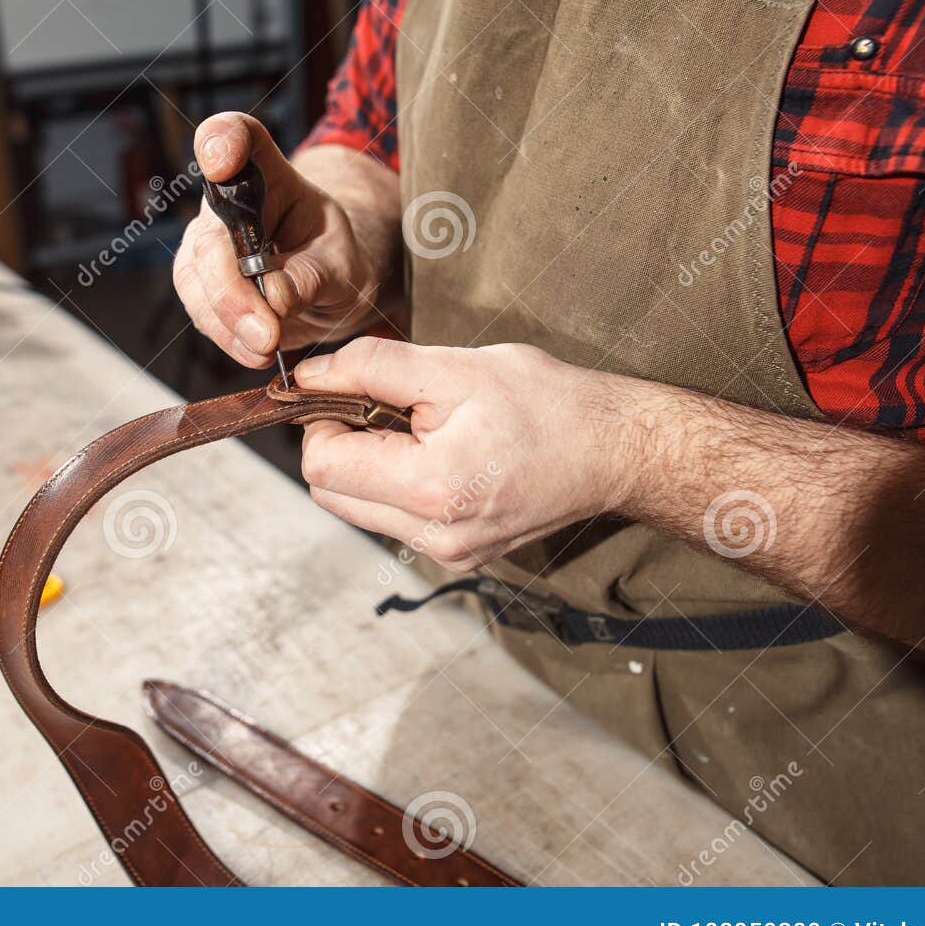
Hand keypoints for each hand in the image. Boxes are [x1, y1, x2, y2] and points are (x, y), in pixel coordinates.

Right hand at [174, 113, 389, 367]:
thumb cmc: (334, 258)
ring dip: (229, 322)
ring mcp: (206, 244)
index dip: (222, 141)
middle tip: (268, 332)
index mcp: (267, 173)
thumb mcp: (342, 264)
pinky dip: (229, 337)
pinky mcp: (199, 283)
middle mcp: (227, 203)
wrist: (327, 287)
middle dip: (233, 291)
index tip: (222, 160)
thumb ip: (313, 276)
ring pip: (196, 282)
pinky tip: (256, 352)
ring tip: (267, 348)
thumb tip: (275, 298)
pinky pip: (201, 312)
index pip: (237, 137)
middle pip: (210, 238)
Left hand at [295, 339, 644, 571]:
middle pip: (330, 492)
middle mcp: (433, 538)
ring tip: (418, 428)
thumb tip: (311, 376)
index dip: (321, 419)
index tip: (349, 388)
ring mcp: (446, 554)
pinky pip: (393, 519)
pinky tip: (436, 453)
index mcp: (430, 490)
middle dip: (340, 442)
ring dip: (367, 464)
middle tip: (385, 403)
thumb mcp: (455, 368)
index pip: (320, 465)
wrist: (613, 451)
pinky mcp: (457, 556)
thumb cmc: (546, 404)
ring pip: (357, 507)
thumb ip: (373, 368)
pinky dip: (395, 483)